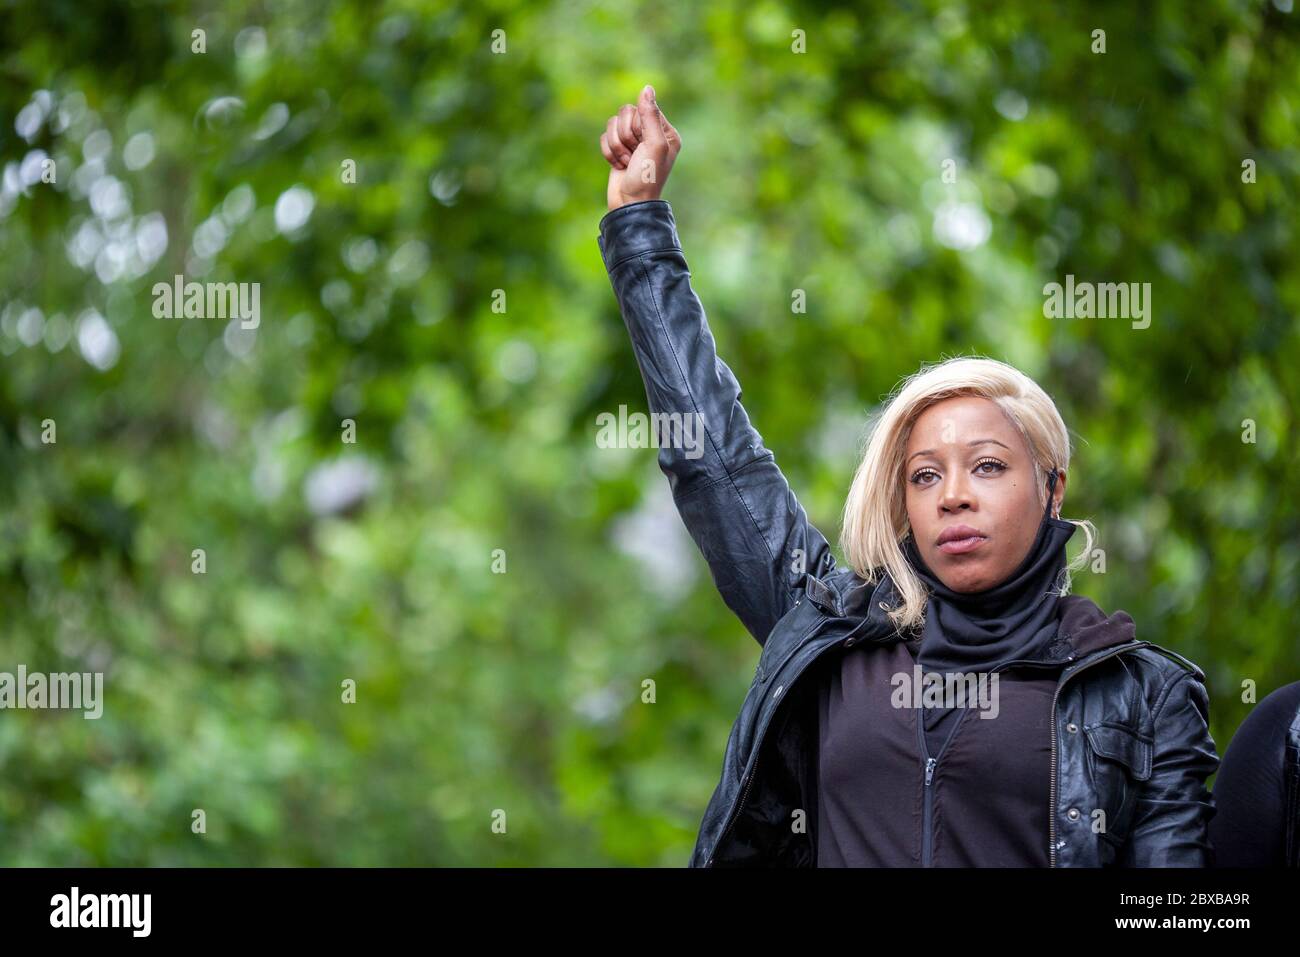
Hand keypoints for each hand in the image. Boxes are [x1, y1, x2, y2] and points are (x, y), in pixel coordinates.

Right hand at [600, 85, 680, 211]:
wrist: (629, 204)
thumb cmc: (646, 177)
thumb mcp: (654, 145)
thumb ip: (650, 115)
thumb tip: (647, 88)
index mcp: (665, 131)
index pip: (642, 108)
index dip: (636, 125)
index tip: (642, 145)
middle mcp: (650, 133)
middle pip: (625, 113)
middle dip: (625, 136)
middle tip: (634, 155)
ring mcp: (633, 141)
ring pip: (613, 124)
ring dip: (616, 145)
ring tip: (626, 162)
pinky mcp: (618, 149)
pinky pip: (605, 136)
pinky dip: (608, 151)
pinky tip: (618, 165)